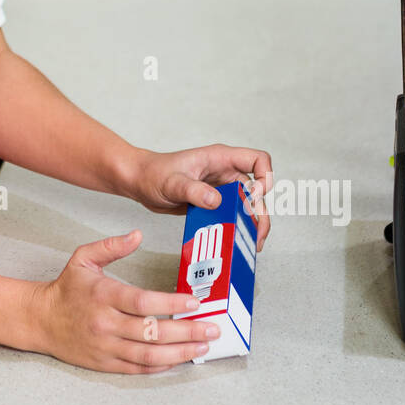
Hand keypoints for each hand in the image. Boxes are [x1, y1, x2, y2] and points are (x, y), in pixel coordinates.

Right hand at [28, 230, 221, 372]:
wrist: (40, 320)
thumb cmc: (66, 288)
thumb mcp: (83, 258)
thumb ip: (111, 247)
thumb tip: (137, 235)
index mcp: (103, 295)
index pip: (143, 302)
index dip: (172, 303)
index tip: (195, 302)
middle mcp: (106, 323)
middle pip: (152, 332)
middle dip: (187, 332)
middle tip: (211, 329)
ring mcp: (106, 347)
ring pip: (149, 355)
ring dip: (180, 353)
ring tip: (202, 346)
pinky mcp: (105, 364)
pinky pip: (138, 369)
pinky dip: (161, 366)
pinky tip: (179, 359)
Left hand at [120, 144, 272, 250]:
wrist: (139, 182)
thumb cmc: (153, 173)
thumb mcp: (172, 182)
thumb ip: (193, 190)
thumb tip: (216, 200)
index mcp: (220, 158)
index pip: (257, 159)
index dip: (265, 176)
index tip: (254, 196)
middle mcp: (225, 173)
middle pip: (258, 190)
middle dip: (261, 212)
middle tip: (257, 235)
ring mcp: (221, 188)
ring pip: (247, 205)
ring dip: (252, 224)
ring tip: (252, 245)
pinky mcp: (214, 203)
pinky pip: (232, 214)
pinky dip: (237, 228)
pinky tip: (237, 243)